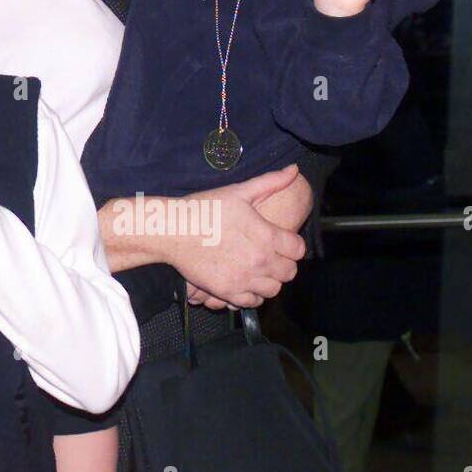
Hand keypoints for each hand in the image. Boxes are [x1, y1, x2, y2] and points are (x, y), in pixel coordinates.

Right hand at [158, 166, 306, 307]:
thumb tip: (294, 170)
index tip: (281, 241)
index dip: (292, 245)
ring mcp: (244, 279)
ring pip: (274, 289)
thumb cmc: (204, 208)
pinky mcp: (228, 292)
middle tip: (269, 254)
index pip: (299, 250)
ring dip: (269, 280)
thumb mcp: (238, 191)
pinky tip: (244, 280)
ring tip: (257, 268)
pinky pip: (253, 302)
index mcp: (266, 235)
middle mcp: (260, 260)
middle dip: (283, 263)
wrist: (172, 230)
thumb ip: (270, 182)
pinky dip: (252, 294)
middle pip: (290, 272)